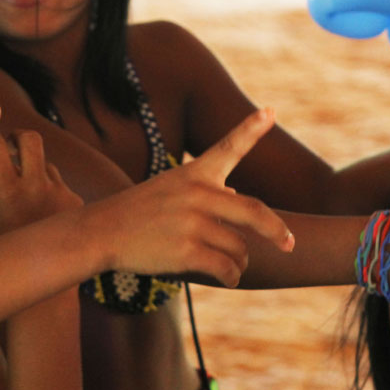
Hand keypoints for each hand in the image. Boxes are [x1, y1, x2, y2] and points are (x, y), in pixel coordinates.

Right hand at [0, 126, 82, 236]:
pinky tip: (46, 214)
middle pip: (31, 138)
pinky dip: (51, 193)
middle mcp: (35, 186)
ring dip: (36, 171)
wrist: (43, 273)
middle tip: (13, 141)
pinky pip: (59, 185)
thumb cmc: (8, 247)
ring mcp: (59, 191)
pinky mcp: (74, 200)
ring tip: (29, 196)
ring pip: (46, 165)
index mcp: (6, 190)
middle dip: (19, 135)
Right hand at [82, 109, 293, 286]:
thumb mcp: (171, 189)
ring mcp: (191, 223)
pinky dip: (232, 277)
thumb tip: (239, 193)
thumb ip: (207, 190)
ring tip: (231, 265)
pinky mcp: (186, 251)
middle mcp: (196, 194)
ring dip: (240, 261)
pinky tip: (228, 278)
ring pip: (239, 248)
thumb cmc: (139, 212)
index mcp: (193, 173)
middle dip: (277, 232)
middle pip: (254, 212)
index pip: (228, 147)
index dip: (251, 129)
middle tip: (289, 244)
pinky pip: (225, 268)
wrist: (100, 232)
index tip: (270, 111)